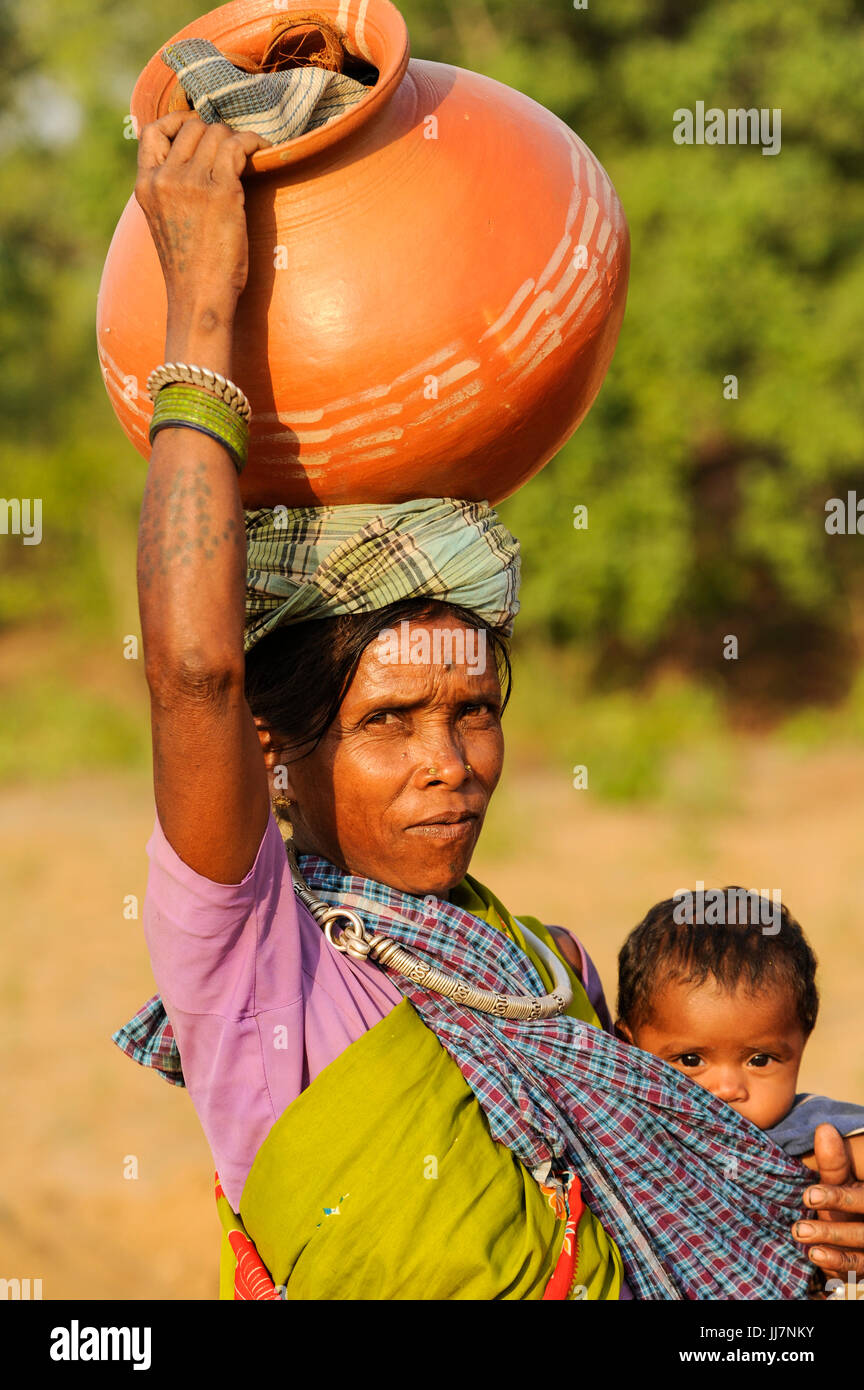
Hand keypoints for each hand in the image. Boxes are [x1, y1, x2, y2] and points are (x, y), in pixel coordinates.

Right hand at [135, 112, 269, 319]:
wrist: (199, 297)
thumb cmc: (189, 269)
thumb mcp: (165, 222)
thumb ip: (170, 191)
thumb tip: (194, 165)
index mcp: (146, 186)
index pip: (151, 131)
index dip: (176, 121)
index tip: (197, 130)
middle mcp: (165, 179)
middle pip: (191, 127)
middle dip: (215, 132)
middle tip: (232, 149)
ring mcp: (192, 183)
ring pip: (217, 133)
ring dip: (236, 138)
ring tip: (250, 151)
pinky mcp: (221, 193)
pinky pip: (238, 147)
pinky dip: (254, 142)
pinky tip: (263, 150)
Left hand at [793, 1125, 863, 1281]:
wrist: (857, 1220)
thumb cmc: (848, 1197)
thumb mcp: (843, 1179)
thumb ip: (834, 1161)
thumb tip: (824, 1129)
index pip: (863, 1200)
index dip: (839, 1199)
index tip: (808, 1196)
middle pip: (863, 1232)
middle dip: (831, 1231)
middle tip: (797, 1230)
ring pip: (861, 1254)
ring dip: (833, 1252)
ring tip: (805, 1246)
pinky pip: (859, 1271)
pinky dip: (838, 1264)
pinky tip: (816, 1256)